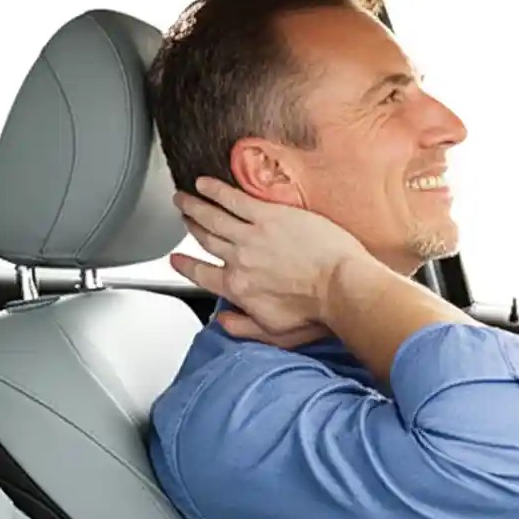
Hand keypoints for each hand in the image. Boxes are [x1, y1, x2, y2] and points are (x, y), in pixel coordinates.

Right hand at [170, 176, 371, 336]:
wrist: (341, 288)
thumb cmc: (317, 312)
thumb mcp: (275, 334)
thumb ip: (243, 328)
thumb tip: (224, 322)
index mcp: (238, 288)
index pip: (202, 276)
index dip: (187, 266)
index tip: (177, 259)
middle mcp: (238, 260)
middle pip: (207, 240)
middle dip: (191, 227)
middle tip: (183, 217)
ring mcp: (252, 235)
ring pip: (214, 216)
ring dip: (196, 205)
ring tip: (184, 198)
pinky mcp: (270, 216)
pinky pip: (235, 199)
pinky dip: (217, 191)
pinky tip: (206, 184)